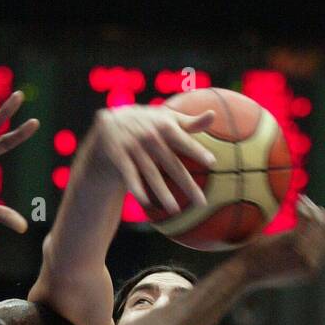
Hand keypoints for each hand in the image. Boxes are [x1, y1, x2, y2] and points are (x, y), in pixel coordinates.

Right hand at [89, 104, 216, 213]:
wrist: (111, 123)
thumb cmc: (148, 124)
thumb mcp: (167, 119)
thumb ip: (190, 122)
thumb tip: (213, 114)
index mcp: (165, 126)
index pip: (184, 140)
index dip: (197, 150)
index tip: (212, 162)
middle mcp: (150, 136)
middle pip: (172, 164)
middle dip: (187, 184)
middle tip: (202, 203)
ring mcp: (133, 146)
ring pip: (151, 173)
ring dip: (163, 193)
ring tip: (175, 210)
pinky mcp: (119, 156)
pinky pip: (129, 176)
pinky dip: (137, 189)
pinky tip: (147, 204)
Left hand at [238, 195, 324, 290]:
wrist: (243, 274)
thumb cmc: (257, 269)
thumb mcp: (279, 269)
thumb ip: (291, 259)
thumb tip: (297, 243)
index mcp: (311, 270)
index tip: (317, 213)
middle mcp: (312, 263)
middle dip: (320, 214)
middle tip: (309, 205)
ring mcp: (303, 252)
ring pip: (317, 222)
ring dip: (311, 207)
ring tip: (302, 201)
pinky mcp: (292, 241)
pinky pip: (305, 218)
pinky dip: (304, 207)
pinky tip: (299, 201)